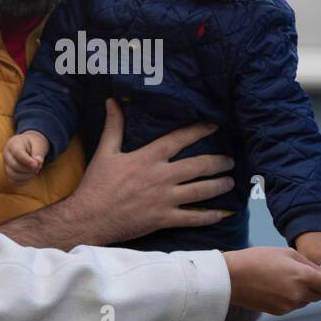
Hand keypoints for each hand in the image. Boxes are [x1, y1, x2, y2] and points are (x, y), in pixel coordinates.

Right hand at [3, 131, 49, 182]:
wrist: (28, 146)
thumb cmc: (33, 144)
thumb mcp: (38, 144)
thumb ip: (39, 153)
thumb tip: (38, 163)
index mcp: (13, 144)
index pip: (17, 153)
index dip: (27, 161)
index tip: (36, 165)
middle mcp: (7, 155)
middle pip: (14, 166)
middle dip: (29, 169)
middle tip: (38, 167)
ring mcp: (6, 165)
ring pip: (13, 175)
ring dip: (27, 176)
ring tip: (35, 171)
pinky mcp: (8, 174)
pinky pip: (14, 182)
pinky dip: (24, 181)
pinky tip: (30, 175)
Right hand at [69, 98, 235, 244]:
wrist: (90, 218)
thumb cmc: (97, 184)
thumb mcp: (105, 151)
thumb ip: (114, 126)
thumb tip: (113, 101)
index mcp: (149, 157)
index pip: (180, 139)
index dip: (200, 130)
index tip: (215, 126)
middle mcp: (161, 176)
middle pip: (199, 166)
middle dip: (218, 162)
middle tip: (230, 160)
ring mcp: (165, 199)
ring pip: (201, 190)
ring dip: (219, 185)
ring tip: (230, 181)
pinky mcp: (163, 219)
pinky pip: (192, 218)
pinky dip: (209, 216)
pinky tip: (221, 214)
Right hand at [224, 246, 320, 314]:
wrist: (231, 278)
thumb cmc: (256, 260)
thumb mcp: (287, 253)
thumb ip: (310, 265)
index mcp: (303, 276)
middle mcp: (299, 294)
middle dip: (318, 282)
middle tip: (300, 270)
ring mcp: (290, 305)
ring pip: (308, 297)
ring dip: (304, 288)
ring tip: (281, 275)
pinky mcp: (281, 312)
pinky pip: (295, 303)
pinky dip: (292, 294)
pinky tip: (275, 285)